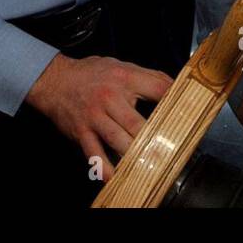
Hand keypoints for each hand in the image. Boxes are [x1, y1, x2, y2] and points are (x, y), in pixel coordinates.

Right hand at [25, 53, 172, 181]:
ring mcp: (95, 117)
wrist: (55, 81)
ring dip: (134, 155)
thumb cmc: (92, 74)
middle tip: (171, 151)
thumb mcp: (121, 66)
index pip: (158, 89)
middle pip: (138, 123)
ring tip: (150, 166)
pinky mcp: (82, 132)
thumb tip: (175, 87)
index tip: (188, 114)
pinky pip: (94, 153)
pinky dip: (104, 167)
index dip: (174, 102)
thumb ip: (148, 77)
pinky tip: (115, 177)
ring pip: (118, 140)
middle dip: (155, 138)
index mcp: (125, 78)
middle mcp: (110, 98)